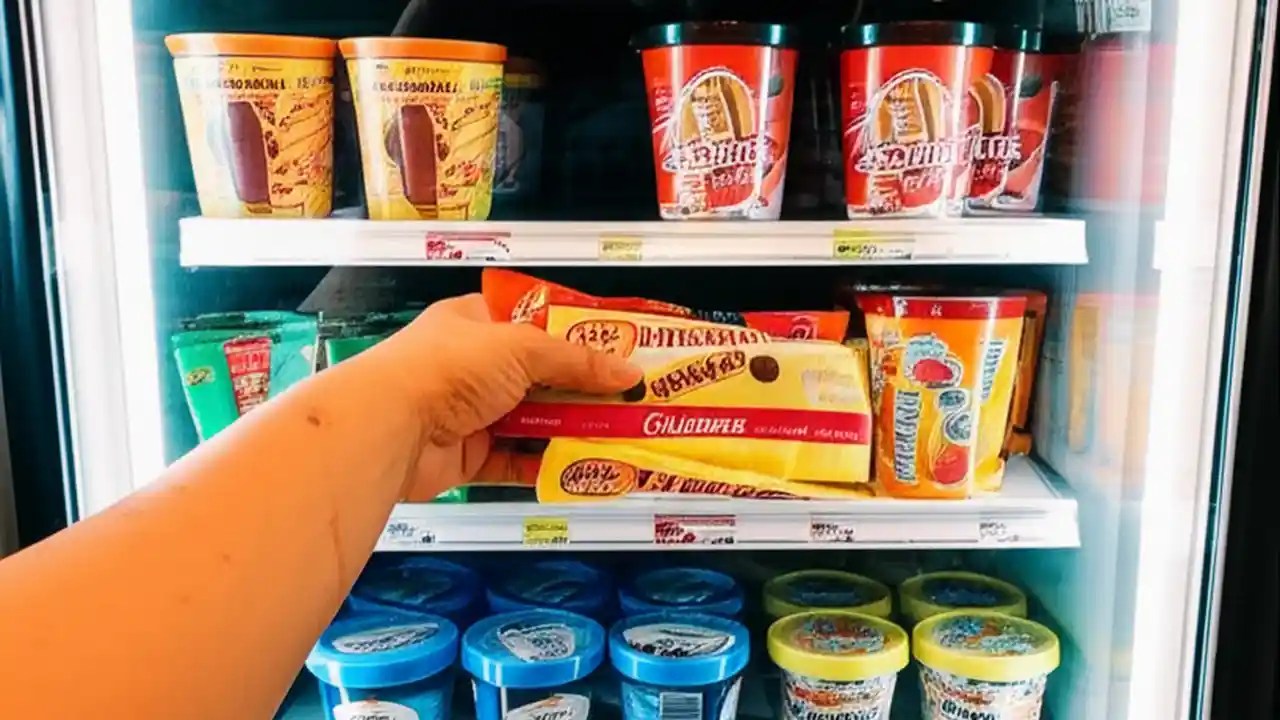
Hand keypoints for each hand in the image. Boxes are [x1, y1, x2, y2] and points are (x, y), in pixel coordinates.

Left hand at [371, 294, 640, 499]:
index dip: (576, 336)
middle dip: (581, 389)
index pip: (536, 323)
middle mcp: (473, 366)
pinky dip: (544, 465)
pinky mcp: (468, 456)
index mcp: (477, 323)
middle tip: (626, 398)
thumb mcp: (521, 348)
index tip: (616, 349)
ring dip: (568, 429)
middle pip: (540, 377)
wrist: (389, 428)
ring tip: (613, 433)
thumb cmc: (442, 369)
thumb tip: (626, 372)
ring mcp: (470, 413)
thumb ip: (576, 362)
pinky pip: (516, 461)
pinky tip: (575, 466)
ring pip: (532, 421)